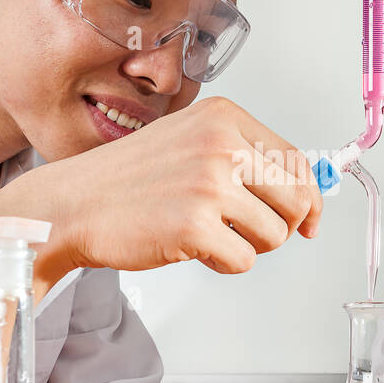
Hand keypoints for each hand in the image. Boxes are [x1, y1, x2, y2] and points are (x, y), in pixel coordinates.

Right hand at [32, 96, 323, 282]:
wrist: (75, 204)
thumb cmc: (130, 179)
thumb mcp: (190, 142)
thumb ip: (243, 157)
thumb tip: (305, 194)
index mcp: (223, 118)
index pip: (296, 161)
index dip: (308, 197)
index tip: (307, 219)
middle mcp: (221, 144)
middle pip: (297, 199)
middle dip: (282, 225)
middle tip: (252, 232)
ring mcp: (209, 185)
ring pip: (275, 234)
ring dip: (248, 245)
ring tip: (210, 234)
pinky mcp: (195, 226)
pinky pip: (244, 260)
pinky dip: (224, 264)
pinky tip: (194, 248)